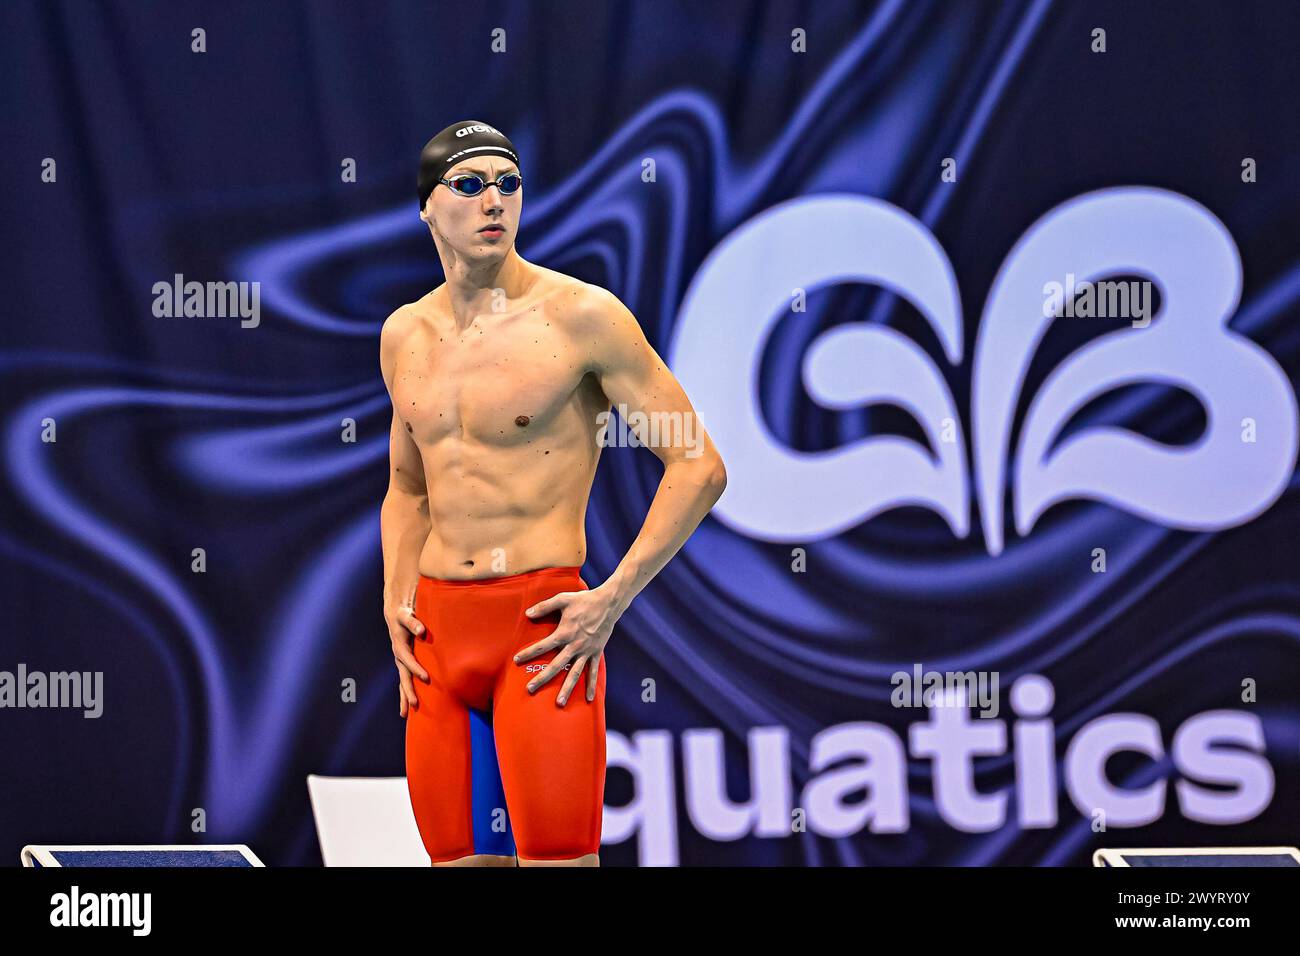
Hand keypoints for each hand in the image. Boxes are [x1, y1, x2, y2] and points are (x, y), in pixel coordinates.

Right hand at [385, 603, 429, 716]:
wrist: (396, 613)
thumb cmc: (404, 614)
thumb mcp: (407, 615)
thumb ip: (414, 622)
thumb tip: (422, 631)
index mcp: (399, 646)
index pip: (408, 660)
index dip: (416, 669)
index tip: (426, 678)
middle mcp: (399, 656)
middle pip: (403, 676)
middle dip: (408, 690)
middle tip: (414, 704)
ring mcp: (400, 661)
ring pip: (402, 681)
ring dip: (404, 697)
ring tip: (405, 714)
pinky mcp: (404, 663)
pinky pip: (404, 680)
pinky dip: (406, 692)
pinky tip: (409, 705)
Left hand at [513, 585, 619, 705]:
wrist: (608, 603)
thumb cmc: (584, 600)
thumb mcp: (563, 599)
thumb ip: (544, 607)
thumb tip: (528, 614)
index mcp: (564, 633)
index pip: (542, 645)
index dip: (529, 652)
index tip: (517, 660)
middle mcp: (574, 645)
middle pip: (556, 665)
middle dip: (542, 678)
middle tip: (530, 689)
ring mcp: (586, 651)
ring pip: (574, 674)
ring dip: (567, 689)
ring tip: (559, 703)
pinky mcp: (596, 653)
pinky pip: (593, 672)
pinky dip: (591, 685)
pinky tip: (588, 699)